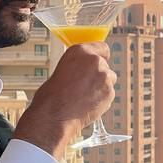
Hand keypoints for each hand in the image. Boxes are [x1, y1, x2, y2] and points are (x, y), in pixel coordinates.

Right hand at [13, 42, 115, 156]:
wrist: (55, 114)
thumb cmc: (52, 95)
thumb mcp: (63, 69)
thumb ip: (79, 65)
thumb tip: (87, 69)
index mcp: (80, 51)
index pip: (102, 47)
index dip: (99, 56)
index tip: (98, 62)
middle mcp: (95, 61)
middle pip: (105, 65)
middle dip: (98, 74)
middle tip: (85, 86)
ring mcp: (104, 76)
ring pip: (109, 80)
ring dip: (101, 86)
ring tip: (85, 96)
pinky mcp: (110, 92)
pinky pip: (109, 93)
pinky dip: (102, 98)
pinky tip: (88, 104)